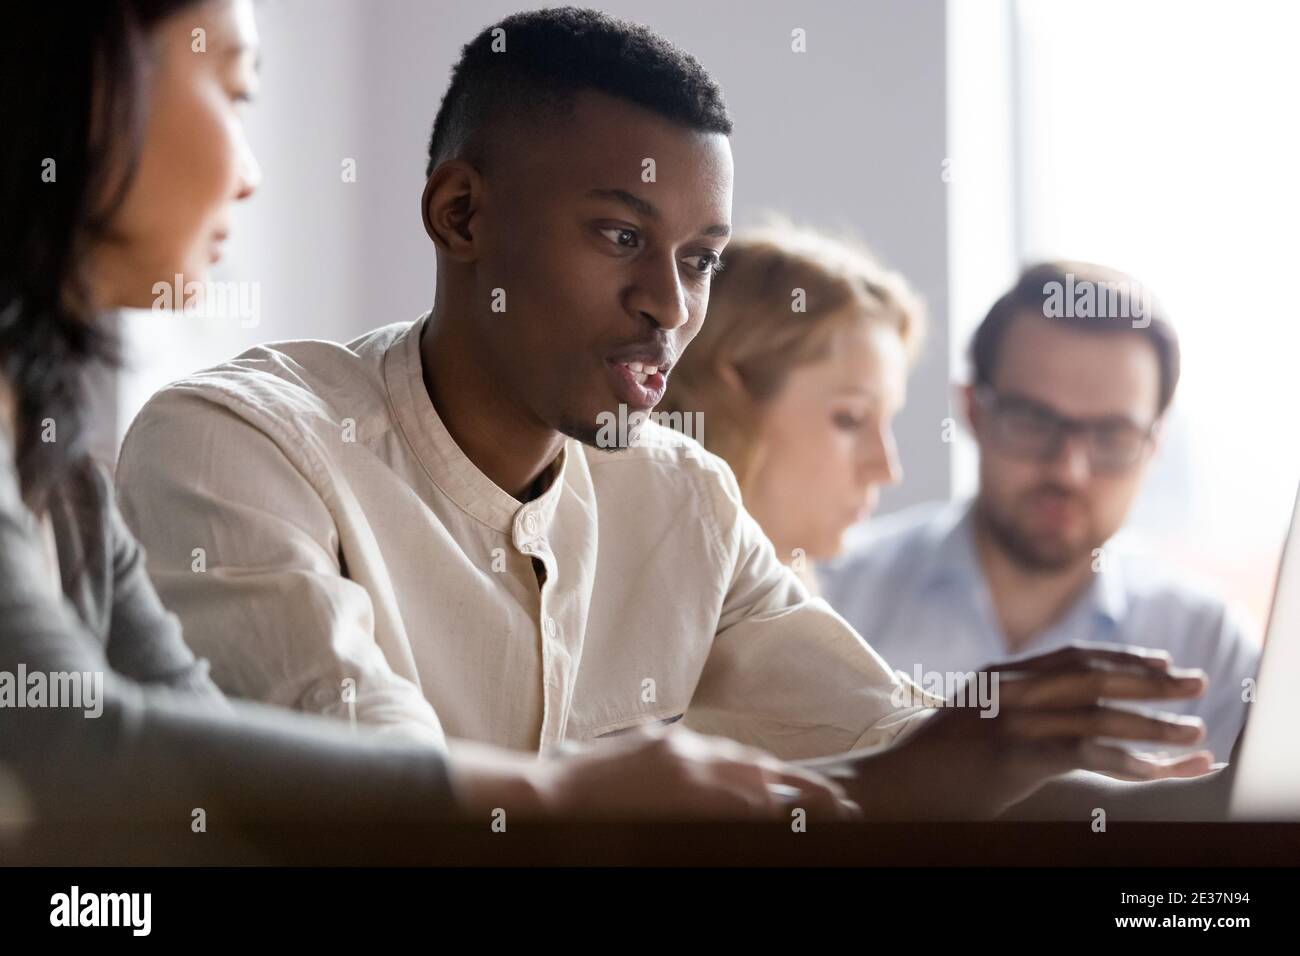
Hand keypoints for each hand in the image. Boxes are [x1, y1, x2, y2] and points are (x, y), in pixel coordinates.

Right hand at [448, 725, 861, 821]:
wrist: (551, 795)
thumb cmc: (586, 780)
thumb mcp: (635, 751)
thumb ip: (671, 754)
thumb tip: (697, 762)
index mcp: (677, 744)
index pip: (742, 758)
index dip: (776, 774)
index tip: (800, 786)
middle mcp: (689, 757)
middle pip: (759, 771)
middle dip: (800, 786)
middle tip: (839, 800)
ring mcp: (685, 782)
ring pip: (753, 792)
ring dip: (790, 803)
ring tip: (830, 813)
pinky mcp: (676, 803)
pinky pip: (730, 813)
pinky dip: (758, 816)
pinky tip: (781, 823)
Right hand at [829, 644, 1215, 819]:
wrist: (880, 788)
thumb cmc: (921, 769)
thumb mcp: (964, 727)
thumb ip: (1000, 715)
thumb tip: (1039, 727)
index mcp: (996, 679)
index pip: (1070, 657)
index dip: (1121, 657)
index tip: (1160, 661)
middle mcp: (1007, 691)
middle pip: (1094, 676)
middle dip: (1152, 679)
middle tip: (1197, 684)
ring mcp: (1009, 721)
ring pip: (1099, 712)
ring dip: (1155, 723)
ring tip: (1195, 733)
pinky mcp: (1012, 755)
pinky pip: (1084, 751)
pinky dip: (1129, 760)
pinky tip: (1157, 769)